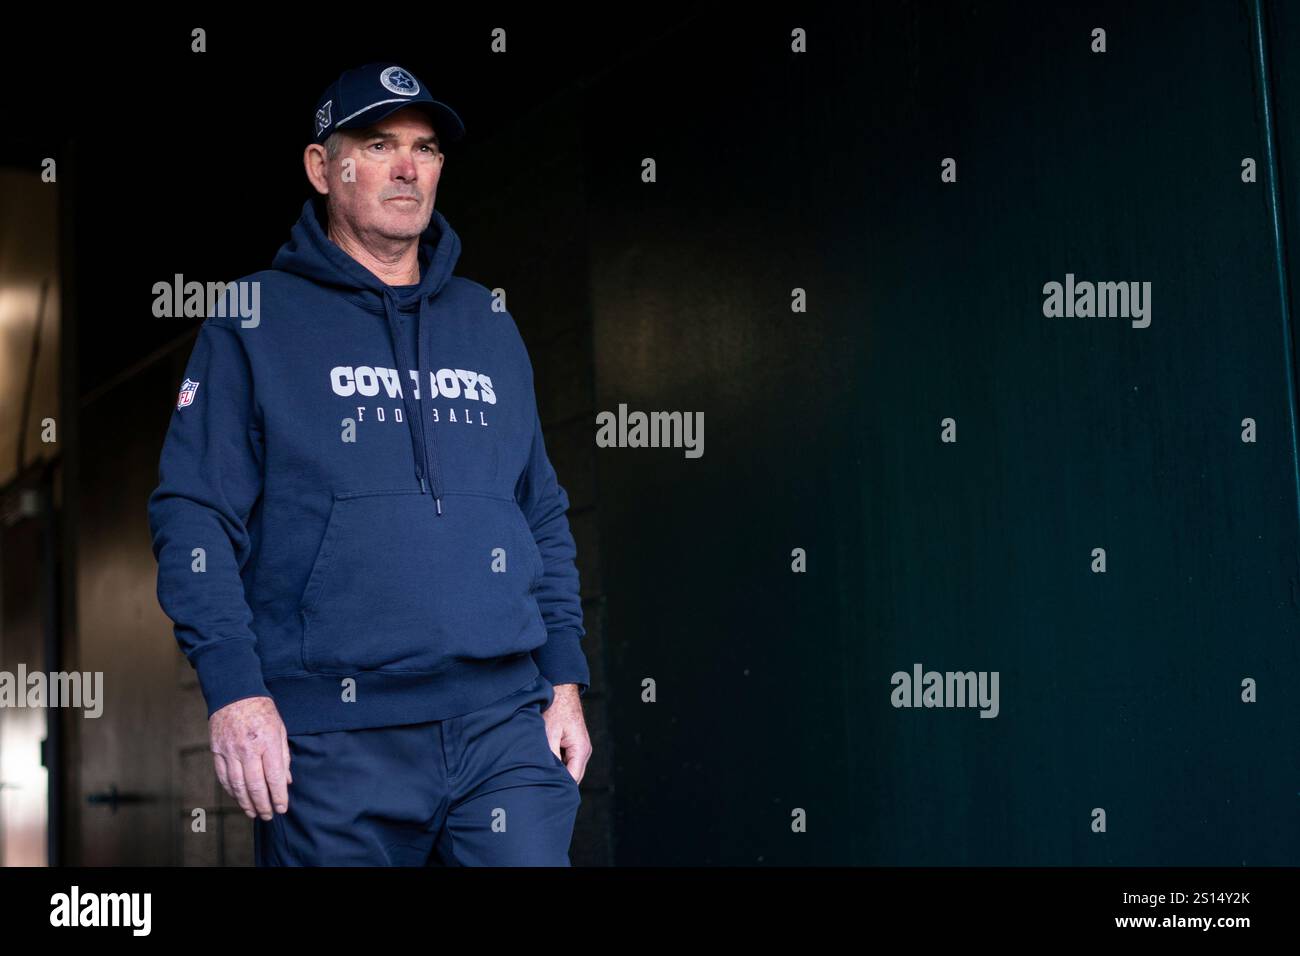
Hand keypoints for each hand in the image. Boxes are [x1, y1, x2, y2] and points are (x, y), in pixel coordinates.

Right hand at [209, 696, 291, 819]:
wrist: (234, 694)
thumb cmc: (262, 711)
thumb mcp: (280, 729)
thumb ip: (284, 756)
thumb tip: (287, 781)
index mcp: (268, 741)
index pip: (274, 776)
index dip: (278, 796)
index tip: (282, 808)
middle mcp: (248, 748)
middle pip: (255, 785)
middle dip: (263, 804)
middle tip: (269, 816)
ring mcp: (230, 750)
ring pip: (237, 785)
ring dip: (246, 802)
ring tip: (254, 813)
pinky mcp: (216, 751)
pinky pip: (223, 777)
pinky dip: (231, 791)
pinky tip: (239, 798)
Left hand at [541, 683, 591, 784]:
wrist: (561, 691)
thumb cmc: (556, 709)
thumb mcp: (549, 734)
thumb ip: (551, 756)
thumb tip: (548, 776)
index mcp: (581, 750)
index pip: (573, 779)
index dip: (560, 789)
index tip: (545, 796)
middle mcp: (584, 751)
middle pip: (573, 777)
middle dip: (558, 783)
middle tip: (540, 790)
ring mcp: (580, 748)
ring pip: (569, 769)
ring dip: (557, 773)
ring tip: (540, 777)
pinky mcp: (573, 745)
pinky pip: (567, 761)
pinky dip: (557, 764)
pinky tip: (544, 764)